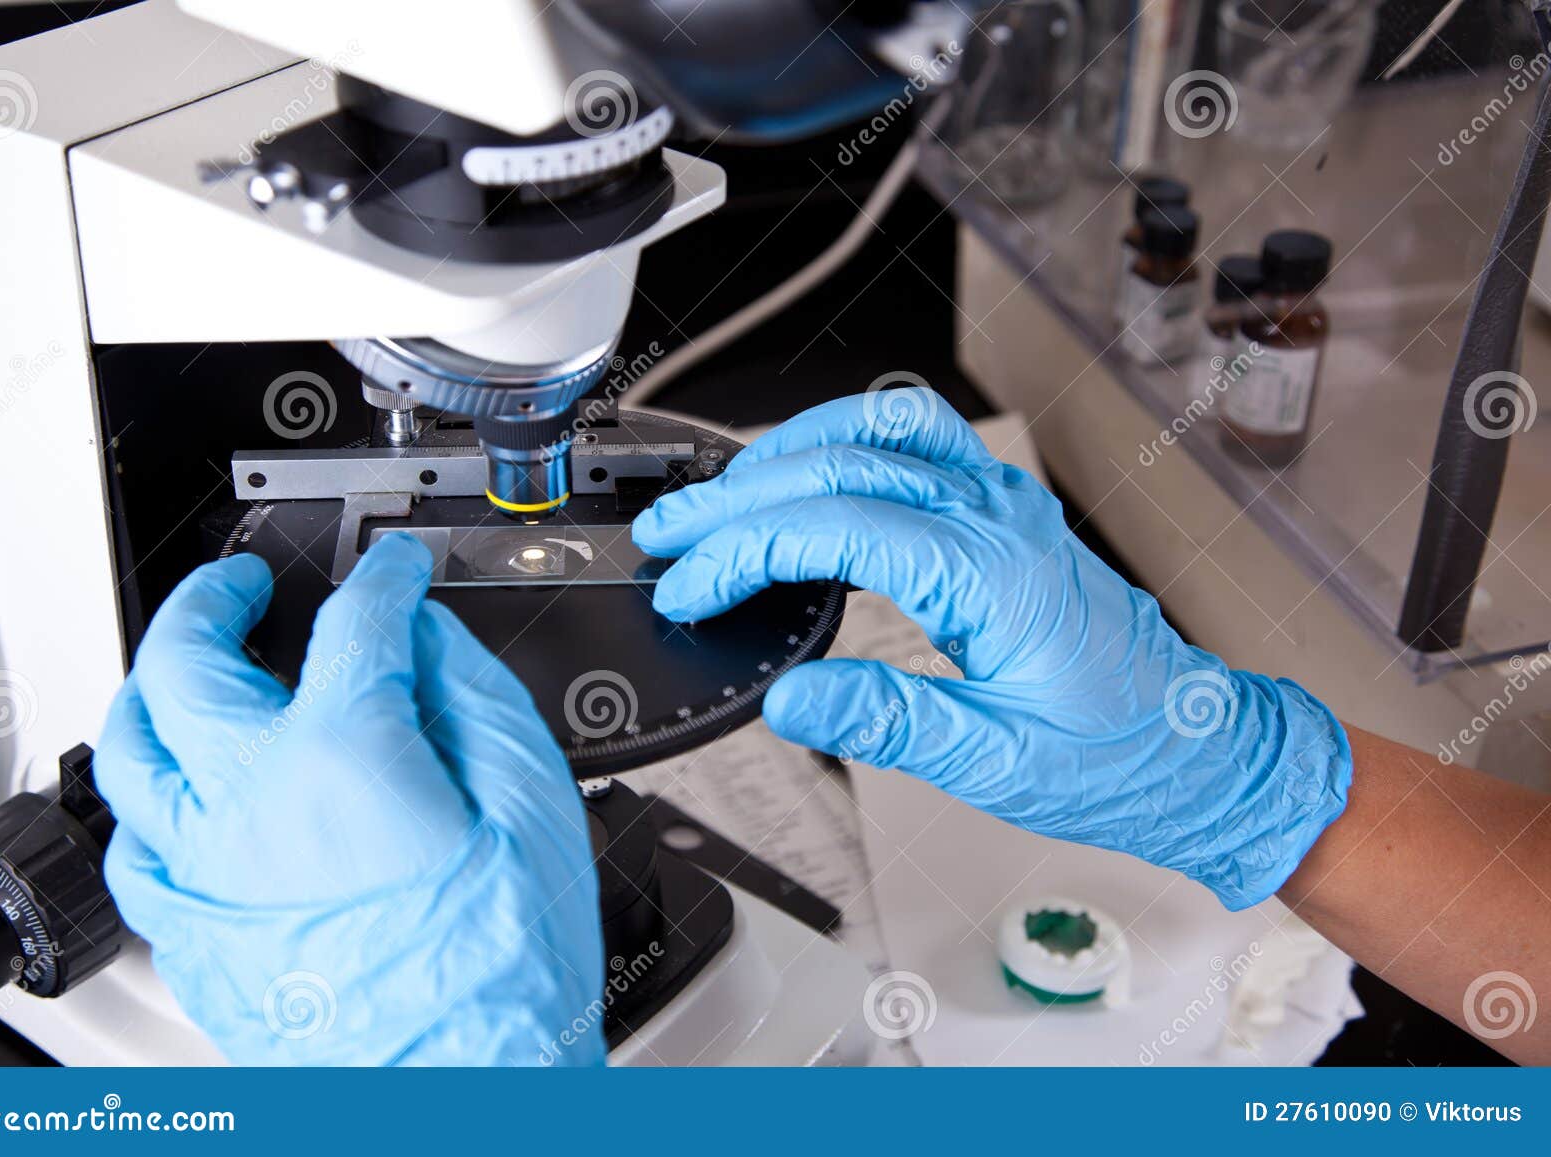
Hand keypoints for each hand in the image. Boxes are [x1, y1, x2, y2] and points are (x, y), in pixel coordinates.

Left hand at [95, 535, 604, 1064]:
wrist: (467, 1094)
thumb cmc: (504, 969)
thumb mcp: (532, 802)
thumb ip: (474, 697)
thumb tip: (429, 639)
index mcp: (344, 759)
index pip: (354, 624)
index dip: (384, 578)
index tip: (397, 570)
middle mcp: (251, 804)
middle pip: (188, 660)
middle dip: (215, 597)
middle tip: (242, 584)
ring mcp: (207, 873)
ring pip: (129, 747)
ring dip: (152, 685)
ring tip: (181, 666)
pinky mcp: (194, 936)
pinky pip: (133, 846)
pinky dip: (148, 798)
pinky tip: (179, 793)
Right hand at [633, 391, 1351, 909]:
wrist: (1194, 746)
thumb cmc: (1115, 755)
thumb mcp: (995, 763)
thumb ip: (888, 721)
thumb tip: (792, 700)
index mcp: (995, 572)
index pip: (838, 526)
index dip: (746, 550)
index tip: (691, 586)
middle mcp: (1001, 519)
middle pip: (846, 462)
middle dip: (742, 493)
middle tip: (673, 532)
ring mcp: (1006, 506)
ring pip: (883, 427)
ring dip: (793, 448)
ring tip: (724, 493)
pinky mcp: (1005, 515)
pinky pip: (917, 443)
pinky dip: (844, 448)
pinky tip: (808, 477)